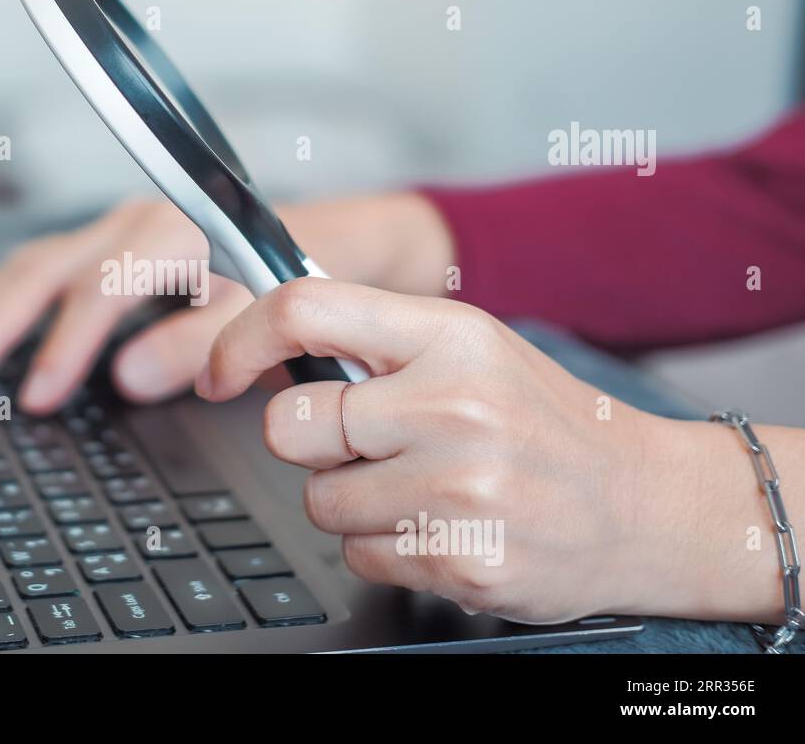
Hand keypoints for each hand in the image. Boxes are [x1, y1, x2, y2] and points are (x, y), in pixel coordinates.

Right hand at [0, 193, 453, 413]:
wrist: (365, 239)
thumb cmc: (326, 271)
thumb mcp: (280, 307)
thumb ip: (209, 338)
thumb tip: (131, 378)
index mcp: (184, 230)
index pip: (105, 285)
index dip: (67, 342)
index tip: (41, 396)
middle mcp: (148, 223)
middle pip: (49, 265)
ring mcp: (133, 232)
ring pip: (43, 262)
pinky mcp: (130, 248)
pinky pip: (58, 269)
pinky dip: (18, 301)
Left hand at [194, 277, 787, 624]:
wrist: (647, 507)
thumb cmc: (548, 423)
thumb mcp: (474, 349)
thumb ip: (380, 341)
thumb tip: (273, 344)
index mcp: (450, 336)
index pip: (305, 310)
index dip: (241, 340)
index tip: (222, 372)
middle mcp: (453, 406)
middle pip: (290, 425)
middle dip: (312, 441)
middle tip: (368, 443)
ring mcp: (459, 489)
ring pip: (319, 501)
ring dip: (355, 501)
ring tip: (425, 487)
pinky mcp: (462, 560)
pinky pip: (360, 556)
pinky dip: (387, 548)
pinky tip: (443, 526)